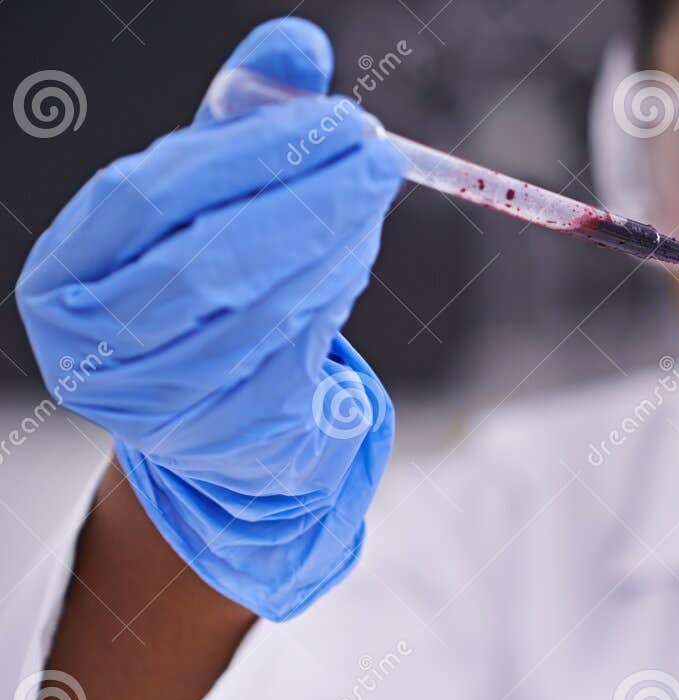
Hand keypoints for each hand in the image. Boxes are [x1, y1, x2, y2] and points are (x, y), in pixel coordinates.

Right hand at [17, 18, 405, 620]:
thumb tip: (298, 45)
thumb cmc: (200, 278)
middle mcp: (92, 346)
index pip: (144, 198)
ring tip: (372, 200)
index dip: (242, 155)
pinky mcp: (224, 441)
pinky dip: (331, 299)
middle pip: (208, 261)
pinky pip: (294, 360)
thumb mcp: (209, 194)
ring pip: (260, 313)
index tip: (332, 119)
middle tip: (380, 156)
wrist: (213, 412)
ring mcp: (155, 405)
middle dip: (309, 201)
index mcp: (64, 272)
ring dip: (333, 249)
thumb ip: (244, 119)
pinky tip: (352, 256)